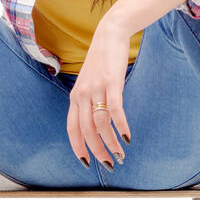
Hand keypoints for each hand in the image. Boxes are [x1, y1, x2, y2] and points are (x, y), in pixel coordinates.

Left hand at [67, 23, 131, 168]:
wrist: (109, 35)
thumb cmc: (102, 62)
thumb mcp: (90, 83)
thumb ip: (90, 102)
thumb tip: (97, 125)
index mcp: (75, 97)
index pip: (72, 128)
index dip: (78, 147)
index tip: (86, 163)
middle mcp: (82, 95)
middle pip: (86, 130)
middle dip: (97, 151)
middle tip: (109, 165)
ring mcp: (96, 88)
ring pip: (100, 123)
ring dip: (111, 142)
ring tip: (121, 154)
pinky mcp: (111, 82)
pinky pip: (114, 109)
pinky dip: (120, 125)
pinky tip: (127, 137)